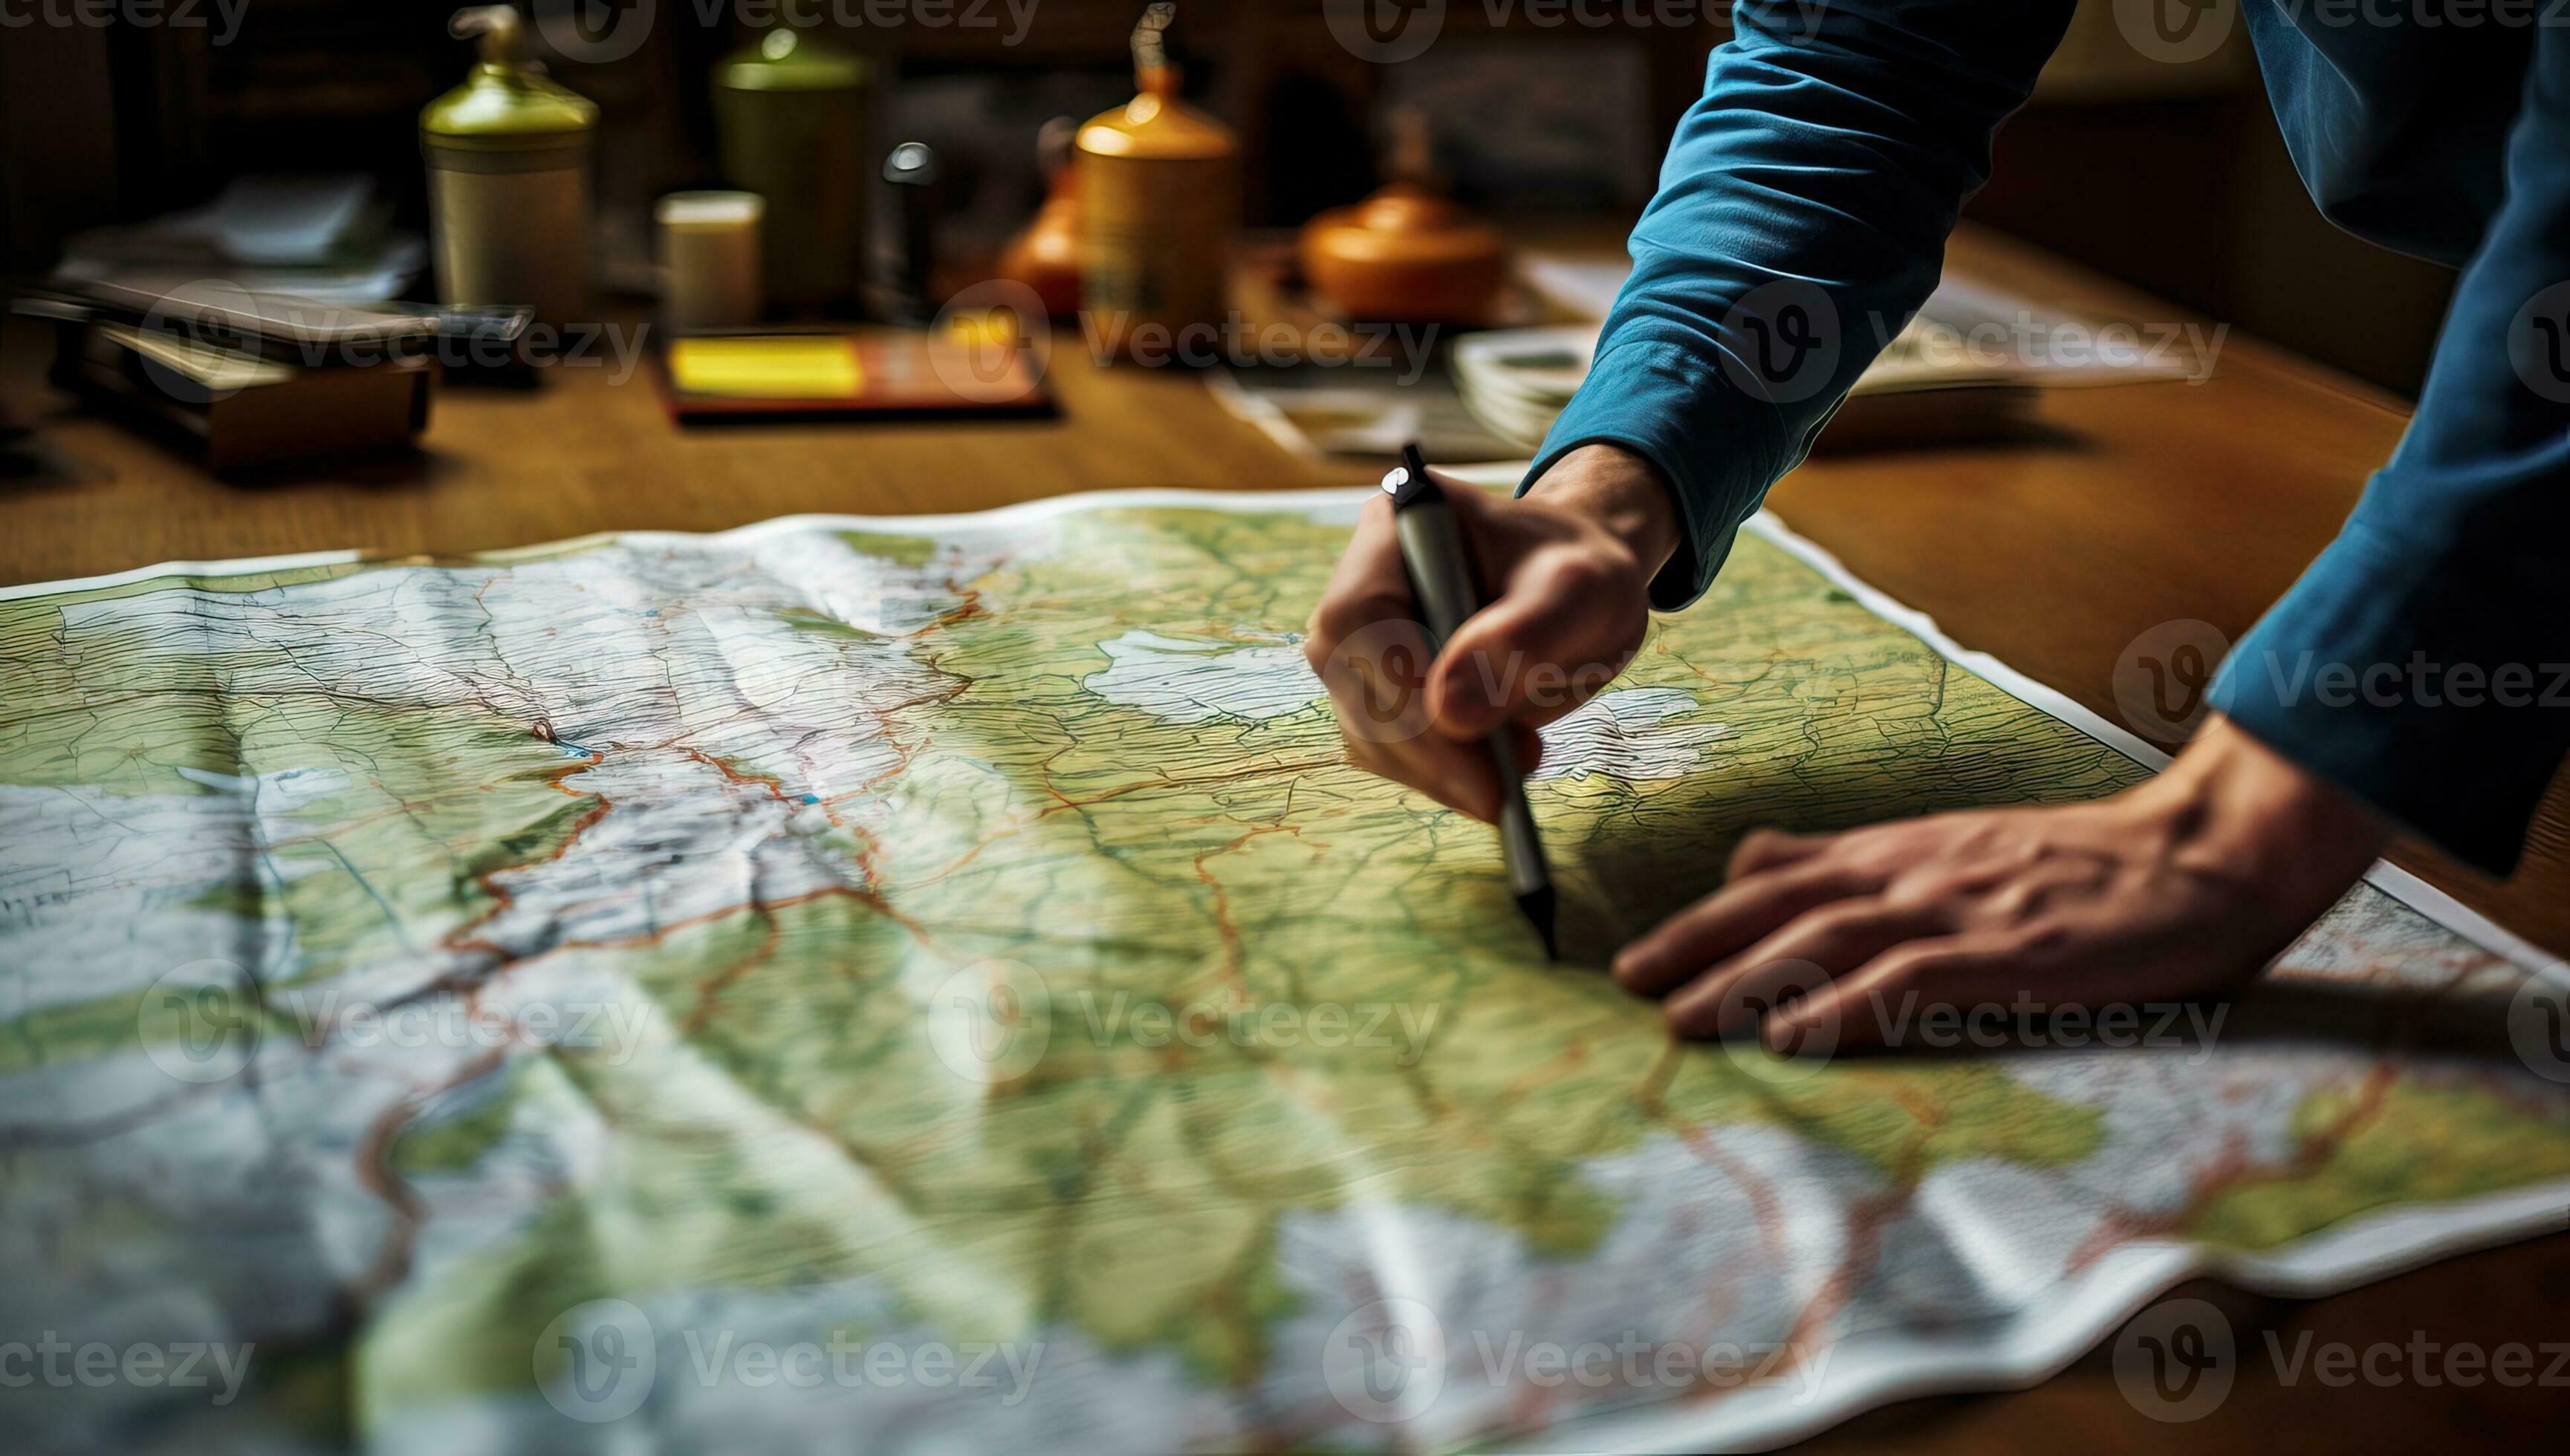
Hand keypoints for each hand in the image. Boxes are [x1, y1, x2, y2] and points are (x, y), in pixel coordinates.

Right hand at [1304, 445, 1681, 820]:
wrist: (1577, 587)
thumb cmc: (1580, 573)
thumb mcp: (1582, 589)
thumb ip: (1525, 636)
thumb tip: (1447, 710)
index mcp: (1396, 526)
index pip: (1359, 618)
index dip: (1397, 689)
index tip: (1465, 741)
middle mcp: (1357, 581)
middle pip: (1352, 681)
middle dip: (1426, 748)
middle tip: (1501, 791)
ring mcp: (1358, 641)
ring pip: (1366, 728)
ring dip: (1435, 771)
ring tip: (1518, 761)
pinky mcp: (1374, 691)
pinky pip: (1387, 751)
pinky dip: (1438, 776)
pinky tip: (1490, 770)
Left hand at [1611, 716, 2387, 1048]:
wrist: (2202, 851)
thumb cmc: (2083, 862)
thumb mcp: (1955, 846)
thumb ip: (1859, 859)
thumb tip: (1757, 861)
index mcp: (1903, 850)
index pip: (1778, 876)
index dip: (1705, 915)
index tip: (1640, 954)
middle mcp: (1916, 871)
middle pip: (1783, 904)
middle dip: (1698, 944)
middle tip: (1626, 986)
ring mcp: (1963, 907)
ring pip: (1829, 937)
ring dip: (1749, 977)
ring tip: (1683, 1019)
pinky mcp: (2013, 950)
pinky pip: (1911, 978)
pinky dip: (1847, 1004)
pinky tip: (1796, 1035)